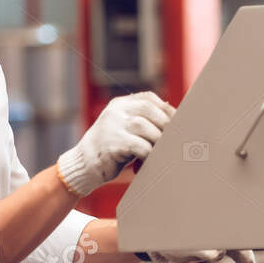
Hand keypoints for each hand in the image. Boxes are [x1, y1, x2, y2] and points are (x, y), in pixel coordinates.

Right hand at [56, 91, 174, 196]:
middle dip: (165, 124)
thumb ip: (143, 121)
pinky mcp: (112, 144)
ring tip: (163, 150)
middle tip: (175, 138)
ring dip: (158, 140)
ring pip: (145, 127)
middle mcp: (115, 112)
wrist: (84, 164)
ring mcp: (112, 126)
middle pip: (148, 110)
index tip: (179, 121)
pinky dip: (149, 153)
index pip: (148, 98)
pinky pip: (139, 146)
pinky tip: (150, 159)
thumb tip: (176, 120)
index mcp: (119, 104)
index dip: (166, 108)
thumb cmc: (112, 148)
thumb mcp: (124, 128)